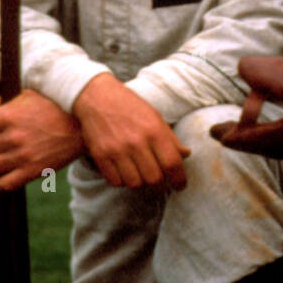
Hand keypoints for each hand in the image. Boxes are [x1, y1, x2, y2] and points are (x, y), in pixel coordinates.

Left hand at [0, 88, 84, 190]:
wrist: (81, 127)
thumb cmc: (54, 108)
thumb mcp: (30, 95)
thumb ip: (7, 102)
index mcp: (9, 116)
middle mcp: (14, 136)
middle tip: (3, 142)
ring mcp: (23, 156)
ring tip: (6, 156)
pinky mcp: (32, 171)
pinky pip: (3, 184)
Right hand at [72, 74, 189, 189]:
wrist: (97, 97)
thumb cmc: (130, 106)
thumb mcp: (155, 117)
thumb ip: (170, 138)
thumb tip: (186, 155)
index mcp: (154, 130)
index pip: (172, 163)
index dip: (179, 179)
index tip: (180, 185)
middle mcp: (136, 142)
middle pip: (154, 178)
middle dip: (159, 183)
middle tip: (158, 179)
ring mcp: (116, 150)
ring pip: (135, 183)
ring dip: (140, 182)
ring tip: (140, 173)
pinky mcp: (100, 155)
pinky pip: (116, 181)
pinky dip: (122, 181)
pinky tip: (124, 171)